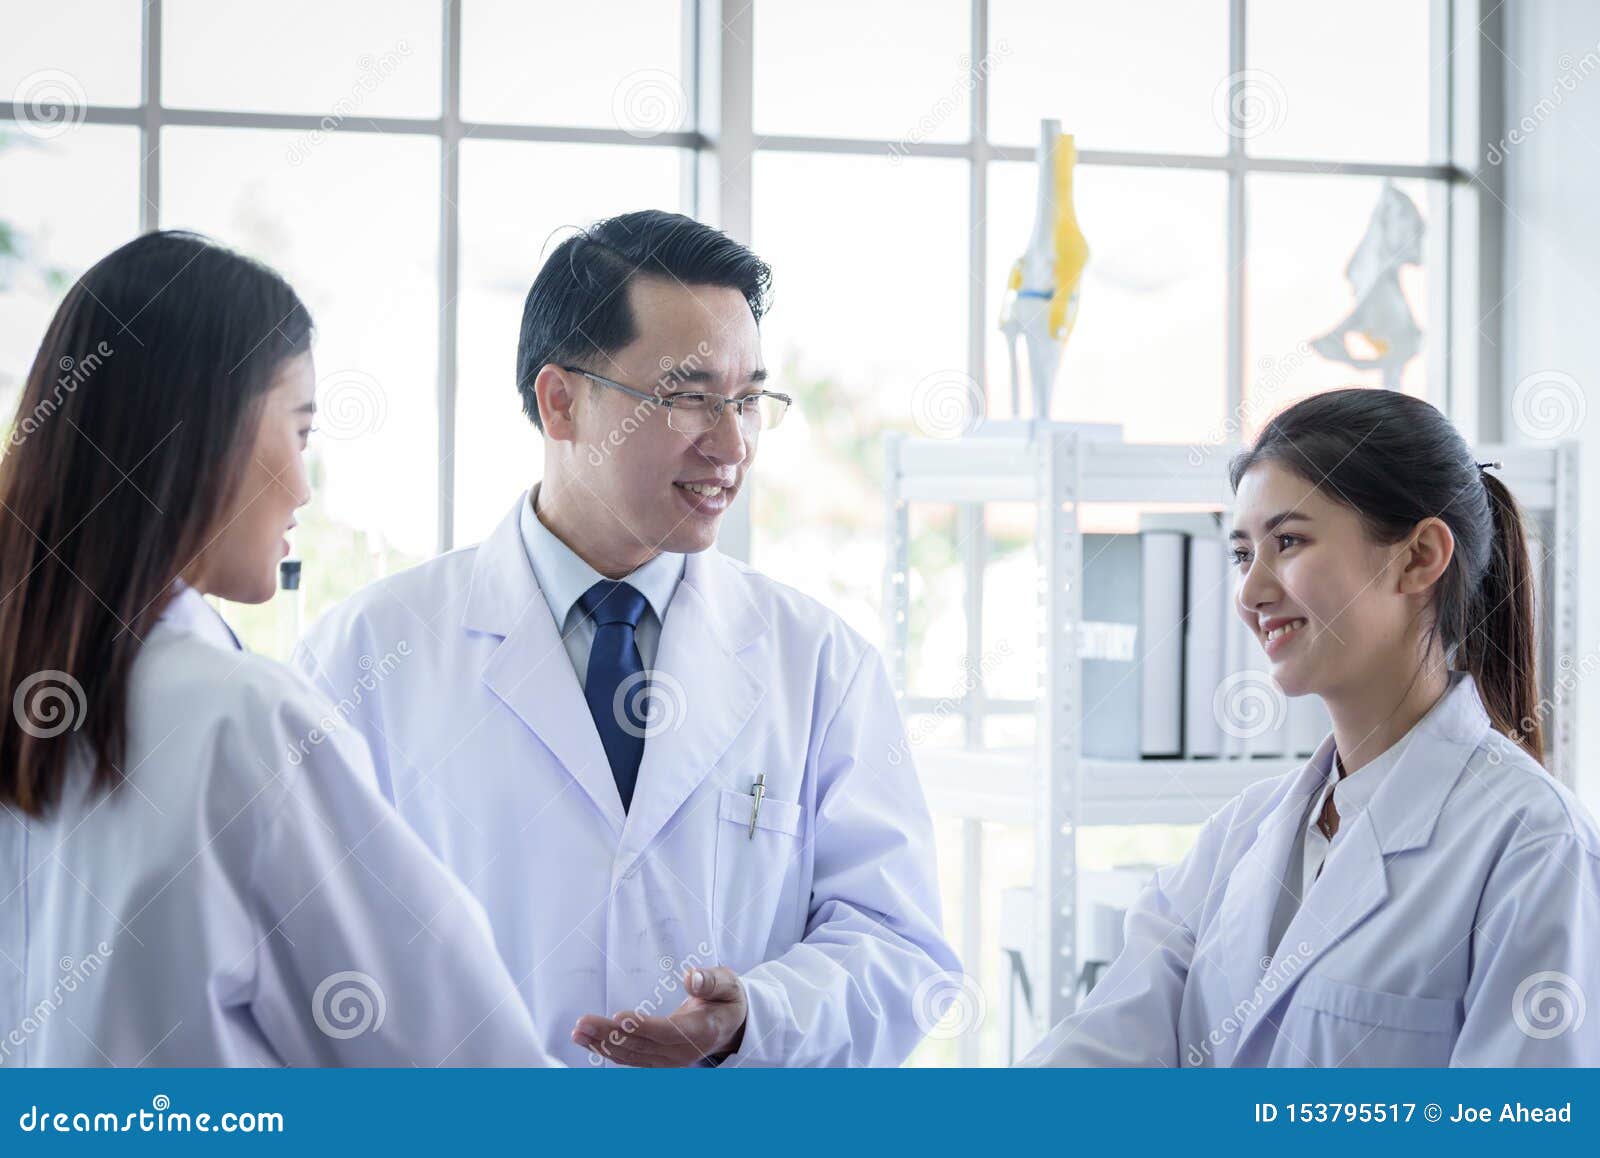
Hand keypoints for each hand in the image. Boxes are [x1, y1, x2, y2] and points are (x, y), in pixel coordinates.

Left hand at [572, 966, 746, 1066]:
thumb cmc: (726, 1000)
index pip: (667, 1032)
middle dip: (609, 1034)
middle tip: (583, 1023)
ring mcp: (669, 1061)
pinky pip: (630, 1058)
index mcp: (700, 1032)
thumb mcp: (728, 984)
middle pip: (641, 1045)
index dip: (642, 1027)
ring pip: (631, 1055)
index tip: (618, 1018)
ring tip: (578, 1032)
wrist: (730, 1026)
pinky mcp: (657, 1061)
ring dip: (602, 1044)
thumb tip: (691, 977)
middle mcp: (682, 1053)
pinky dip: (607, 1050)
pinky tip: (588, 1040)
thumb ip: (711, 981)